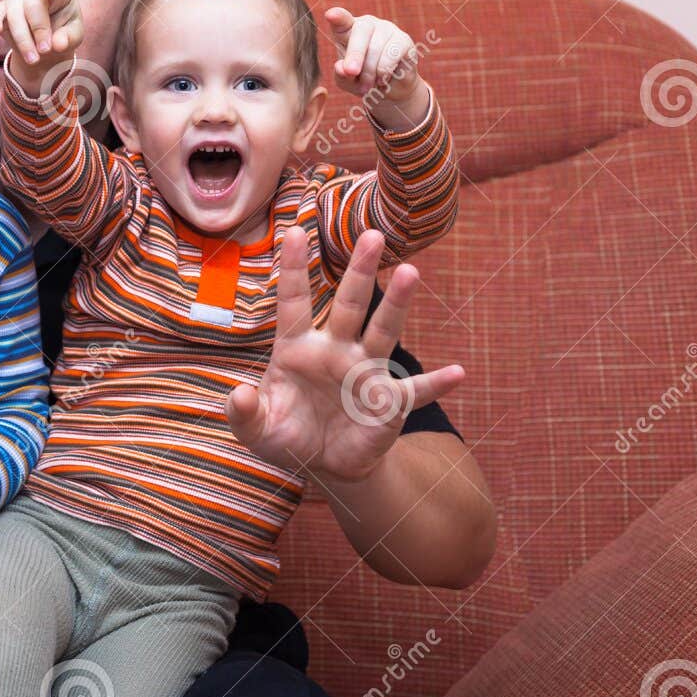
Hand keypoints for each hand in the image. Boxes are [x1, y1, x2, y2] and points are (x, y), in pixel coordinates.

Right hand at [0, 0, 83, 88]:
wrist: (46, 45)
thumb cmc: (64, 34)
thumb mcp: (73, 37)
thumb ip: (68, 38)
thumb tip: (58, 44)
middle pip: (32, 1)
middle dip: (38, 28)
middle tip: (45, 51)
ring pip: (13, 10)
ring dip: (22, 37)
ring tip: (33, 59)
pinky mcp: (2, 10)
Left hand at [225, 226, 464, 484]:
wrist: (322, 464)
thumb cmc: (287, 435)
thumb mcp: (256, 428)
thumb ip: (243, 412)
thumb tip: (239, 394)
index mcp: (298, 348)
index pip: (294, 301)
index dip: (293, 268)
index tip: (293, 231)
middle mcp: (335, 350)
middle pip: (350, 303)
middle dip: (360, 270)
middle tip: (372, 235)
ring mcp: (364, 372)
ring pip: (383, 331)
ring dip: (396, 304)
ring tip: (410, 272)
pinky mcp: (388, 402)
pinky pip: (416, 391)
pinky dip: (436, 384)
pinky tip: (458, 373)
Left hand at [322, 7, 424, 105]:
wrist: (390, 88)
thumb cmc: (363, 80)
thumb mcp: (347, 81)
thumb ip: (341, 75)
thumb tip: (342, 68)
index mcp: (347, 30)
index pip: (341, 20)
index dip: (338, 17)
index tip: (330, 15)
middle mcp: (367, 25)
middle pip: (360, 31)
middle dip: (355, 54)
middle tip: (351, 72)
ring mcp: (387, 29)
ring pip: (376, 48)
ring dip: (370, 71)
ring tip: (368, 84)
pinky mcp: (404, 40)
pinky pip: (392, 54)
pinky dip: (385, 71)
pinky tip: (383, 78)